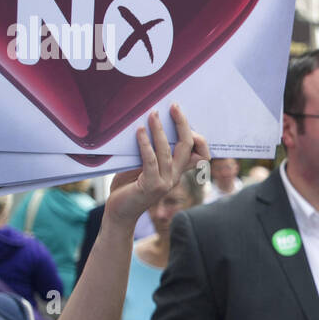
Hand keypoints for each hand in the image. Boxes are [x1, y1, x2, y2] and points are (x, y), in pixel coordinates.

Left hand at [106, 104, 210, 224]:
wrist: (119, 213)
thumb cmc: (128, 187)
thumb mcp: (143, 166)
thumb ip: (152, 153)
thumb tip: (152, 127)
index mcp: (176, 172)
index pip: (199, 152)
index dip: (197, 135)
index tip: (180, 114)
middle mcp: (175, 177)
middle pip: (187, 146)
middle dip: (182, 124)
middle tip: (174, 107)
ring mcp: (164, 182)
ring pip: (167, 151)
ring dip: (159, 130)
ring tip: (152, 114)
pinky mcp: (150, 186)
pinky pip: (150, 160)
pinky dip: (145, 144)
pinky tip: (139, 131)